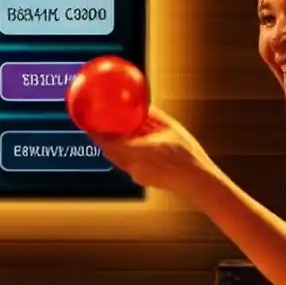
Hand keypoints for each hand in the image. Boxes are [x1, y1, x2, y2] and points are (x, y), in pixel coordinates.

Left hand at [86, 106, 219, 196]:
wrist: (197, 180)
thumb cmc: (187, 154)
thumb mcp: (171, 129)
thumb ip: (153, 116)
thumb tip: (141, 104)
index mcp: (138, 150)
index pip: (107, 142)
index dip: (95, 133)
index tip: (88, 123)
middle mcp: (132, 164)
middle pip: (108, 151)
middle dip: (102, 139)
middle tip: (99, 126)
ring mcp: (136, 174)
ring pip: (117, 159)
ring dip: (113, 147)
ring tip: (114, 134)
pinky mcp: (141, 180)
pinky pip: (127, 165)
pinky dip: (125, 155)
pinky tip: (133, 148)